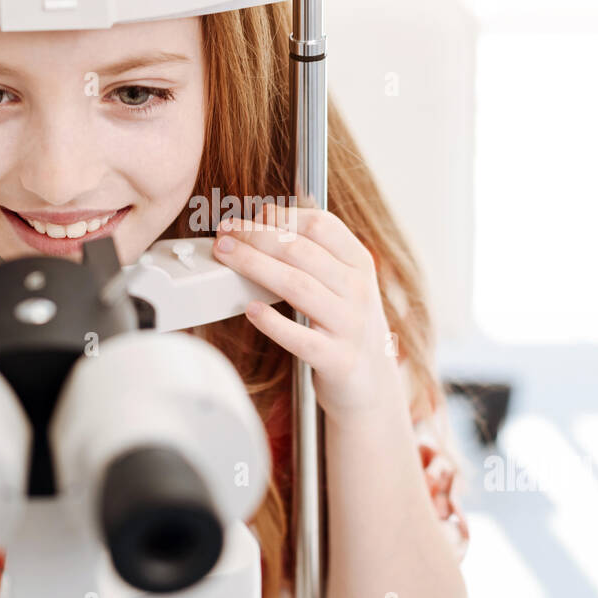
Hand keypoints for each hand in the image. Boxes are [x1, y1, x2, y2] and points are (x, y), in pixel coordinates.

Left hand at [211, 203, 405, 421]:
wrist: (372, 383)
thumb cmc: (346, 325)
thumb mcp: (343, 282)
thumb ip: (312, 250)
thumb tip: (266, 215)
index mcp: (359, 263)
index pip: (321, 225)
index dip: (282, 216)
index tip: (251, 214)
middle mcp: (358, 290)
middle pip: (301, 251)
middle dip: (257, 236)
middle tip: (225, 232)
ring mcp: (349, 326)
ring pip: (297, 286)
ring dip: (255, 266)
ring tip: (226, 256)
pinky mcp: (337, 360)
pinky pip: (301, 338)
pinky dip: (274, 323)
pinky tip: (250, 309)